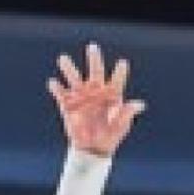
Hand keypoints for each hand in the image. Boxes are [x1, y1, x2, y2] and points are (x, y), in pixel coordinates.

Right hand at [49, 42, 144, 158]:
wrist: (93, 147)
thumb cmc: (111, 135)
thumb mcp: (121, 126)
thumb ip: (127, 114)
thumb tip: (140, 104)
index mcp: (112, 94)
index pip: (117, 80)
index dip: (120, 72)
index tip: (123, 63)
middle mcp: (96, 92)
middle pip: (95, 72)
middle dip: (94, 60)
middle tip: (92, 47)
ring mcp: (81, 98)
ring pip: (75, 80)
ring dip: (69, 69)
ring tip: (63, 58)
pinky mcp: (68, 106)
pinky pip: (61, 96)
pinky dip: (57, 89)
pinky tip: (53, 82)